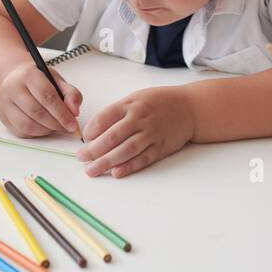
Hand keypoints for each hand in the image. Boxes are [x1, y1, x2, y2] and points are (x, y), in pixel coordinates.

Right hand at [0, 62, 81, 137]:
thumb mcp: (58, 81)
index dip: (62, 113)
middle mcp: (13, 88)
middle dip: (56, 124)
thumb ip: (71, 94)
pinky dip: (37, 134)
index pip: (46, 95)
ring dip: (46, 130)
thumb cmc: (40, 81)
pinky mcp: (3, 117)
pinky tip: (45, 128)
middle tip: (67, 128)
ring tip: (56, 127)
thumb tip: (74, 112)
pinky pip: (21, 132)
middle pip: (36, 112)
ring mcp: (5, 104)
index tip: (73, 124)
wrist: (15, 80)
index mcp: (29, 74)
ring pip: (27, 125)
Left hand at [76, 86, 195, 178]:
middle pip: (112, 137)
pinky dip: (129, 167)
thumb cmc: (159, 103)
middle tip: (81, 158)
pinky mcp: (161, 147)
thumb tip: (94, 131)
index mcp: (131, 104)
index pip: (105, 117)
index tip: (84, 139)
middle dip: (93, 150)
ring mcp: (151, 134)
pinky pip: (142, 159)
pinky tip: (116, 173)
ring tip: (92, 170)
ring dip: (106, 162)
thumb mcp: (136, 98)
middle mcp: (140, 118)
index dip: (91, 130)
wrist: (190, 108)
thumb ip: (117, 112)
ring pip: (125, 150)